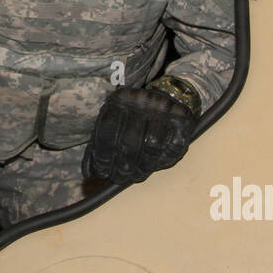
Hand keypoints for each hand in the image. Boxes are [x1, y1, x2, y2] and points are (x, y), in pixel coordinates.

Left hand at [82, 85, 197, 184]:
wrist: (168, 94)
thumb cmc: (133, 116)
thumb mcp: (112, 123)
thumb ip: (98, 146)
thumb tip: (88, 174)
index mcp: (120, 100)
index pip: (107, 130)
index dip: (102, 156)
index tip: (102, 171)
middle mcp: (142, 101)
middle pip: (129, 142)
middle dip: (122, 167)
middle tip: (119, 177)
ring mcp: (164, 109)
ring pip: (152, 145)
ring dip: (143, 167)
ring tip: (136, 175)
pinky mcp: (183, 118)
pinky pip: (174, 145)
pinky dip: (164, 160)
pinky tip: (155, 165)